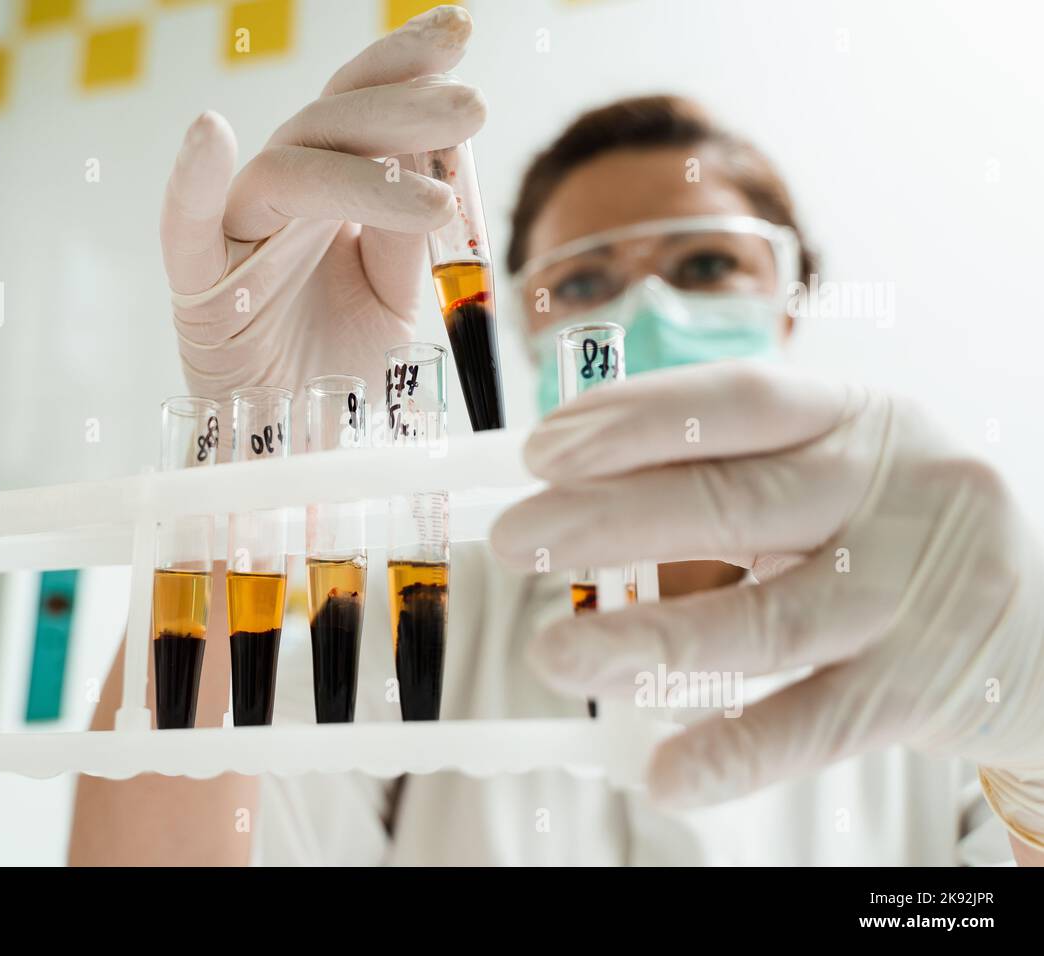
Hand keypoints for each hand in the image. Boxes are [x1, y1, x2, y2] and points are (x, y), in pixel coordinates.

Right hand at [159, 5, 484, 439]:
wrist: (297, 452)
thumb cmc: (339, 372)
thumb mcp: (395, 300)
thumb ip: (406, 233)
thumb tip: (440, 159)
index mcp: (326, 196)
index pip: (360, 111)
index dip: (402, 66)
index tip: (458, 34)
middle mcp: (279, 203)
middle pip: (328, 127)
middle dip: (401, 106)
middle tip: (471, 105)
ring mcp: (237, 241)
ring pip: (285, 173)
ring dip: (359, 168)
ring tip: (435, 193)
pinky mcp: (199, 293)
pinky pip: (186, 233)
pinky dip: (190, 187)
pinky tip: (208, 136)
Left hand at [489, 361, 1043, 845]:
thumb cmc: (899, 534)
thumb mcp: (836, 470)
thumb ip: (731, 470)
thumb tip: (576, 483)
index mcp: (857, 418)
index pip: (738, 401)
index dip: (633, 420)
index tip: (541, 449)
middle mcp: (891, 491)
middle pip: (733, 502)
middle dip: (609, 521)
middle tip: (515, 541)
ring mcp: (912, 592)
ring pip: (766, 617)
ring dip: (650, 638)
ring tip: (556, 652)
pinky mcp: (924, 688)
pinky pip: (816, 722)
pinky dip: (737, 750)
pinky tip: (666, 772)